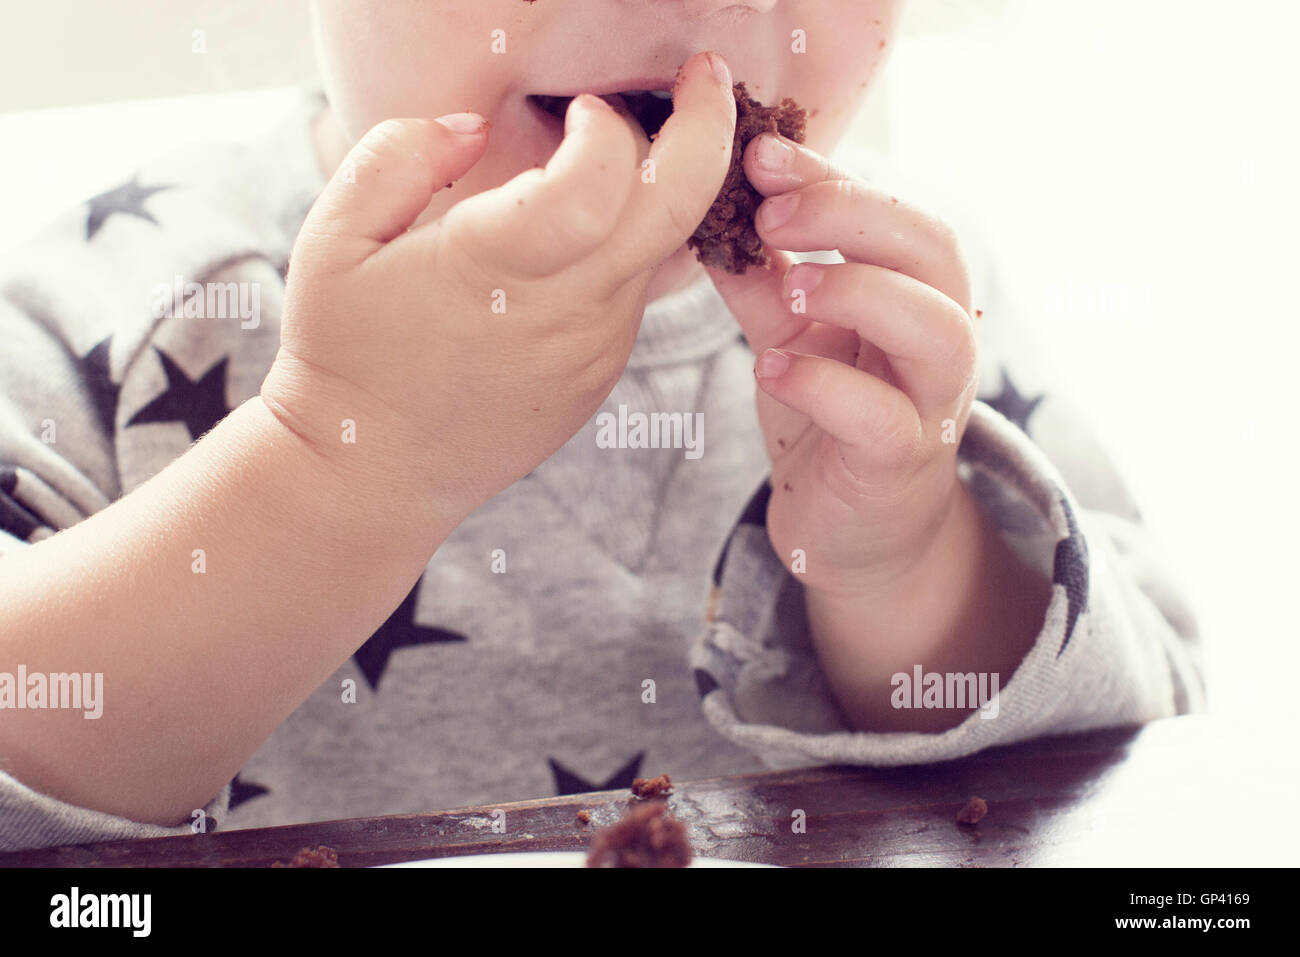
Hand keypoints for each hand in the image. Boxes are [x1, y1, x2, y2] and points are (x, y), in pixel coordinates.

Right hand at [262, 51, 736, 520]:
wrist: (374, 475)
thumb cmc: (345, 354)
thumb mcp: (332, 240)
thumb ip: (398, 156)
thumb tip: (476, 125)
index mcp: (498, 268)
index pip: (603, 178)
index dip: (607, 124)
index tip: (581, 107)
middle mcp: (567, 310)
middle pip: (679, 207)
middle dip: (710, 125)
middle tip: (709, 76)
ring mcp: (595, 349)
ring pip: (663, 249)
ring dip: (662, 189)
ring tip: (622, 152)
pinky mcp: (602, 373)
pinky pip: (637, 292)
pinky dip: (629, 245)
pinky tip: (585, 232)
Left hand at [705, 132, 977, 597]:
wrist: (852, 532)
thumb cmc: (829, 421)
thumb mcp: (788, 337)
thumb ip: (760, 280)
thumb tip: (707, 209)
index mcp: (914, 295)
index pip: (895, 214)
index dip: (834, 178)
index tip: (762, 155)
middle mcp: (938, 341)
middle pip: (932, 250)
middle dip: (851, 214)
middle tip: (771, 210)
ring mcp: (930, 404)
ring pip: (933, 327)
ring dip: (857, 291)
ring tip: (787, 284)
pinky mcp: (901, 463)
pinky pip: (880, 416)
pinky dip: (824, 385)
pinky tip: (771, 369)